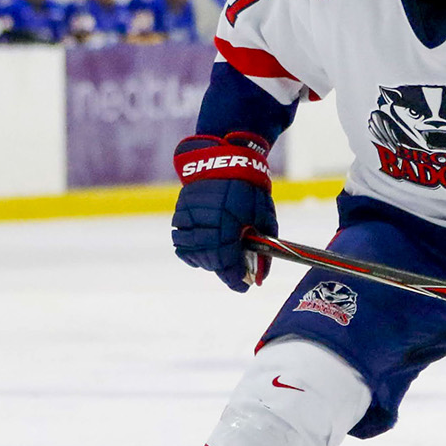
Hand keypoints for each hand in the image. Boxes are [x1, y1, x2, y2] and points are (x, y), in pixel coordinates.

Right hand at [170, 132, 275, 292]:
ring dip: (206, 260)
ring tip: (219, 255)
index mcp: (228, 225)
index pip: (227, 264)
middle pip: (209, 261)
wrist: (227, 158)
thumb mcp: (265, 217)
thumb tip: (259, 278)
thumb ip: (264, 248)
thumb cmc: (251, 188)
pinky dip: (191, 248)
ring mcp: (190, 217)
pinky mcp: (181, 210)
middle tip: (235, 269)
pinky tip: (204, 244)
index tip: (243, 287)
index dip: (235, 280)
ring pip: (192, 253)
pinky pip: (180, 240)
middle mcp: (206, 223)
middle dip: (223, 270)